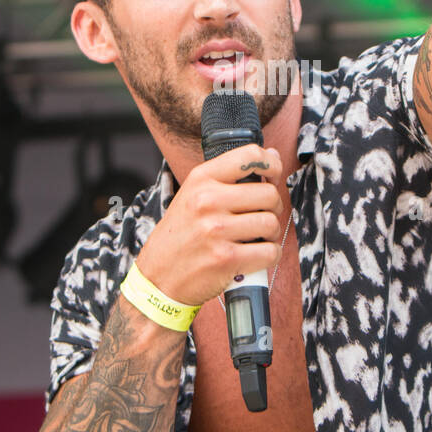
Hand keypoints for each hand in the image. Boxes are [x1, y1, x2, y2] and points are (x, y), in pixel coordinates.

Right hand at [134, 144, 284, 306]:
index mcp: (201, 179)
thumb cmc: (182, 235)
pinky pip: (269, 252)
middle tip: (261, 216)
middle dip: (273, 207)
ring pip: (271, 223)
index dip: (272, 164)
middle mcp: (207, 201)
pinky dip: (268, 255)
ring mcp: (216, 230)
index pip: (249, 156)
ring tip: (257, 237)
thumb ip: (230, 176)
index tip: (273, 176)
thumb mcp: (194, 195)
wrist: (158, 277)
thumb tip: (273, 154)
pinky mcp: (226, 258)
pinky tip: (255, 255)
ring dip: (271, 234)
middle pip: (268, 194)